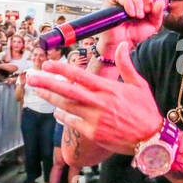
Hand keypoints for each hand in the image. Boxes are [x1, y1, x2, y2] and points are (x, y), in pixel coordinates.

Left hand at [27, 42, 162, 154]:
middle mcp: (99, 103)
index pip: (79, 76)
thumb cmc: (145, 110)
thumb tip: (122, 44)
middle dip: (46, 83)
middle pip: (67, 90)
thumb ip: (126, 64)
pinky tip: (56, 111)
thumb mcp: (139, 84)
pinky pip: (72, 123)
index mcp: (108, 89)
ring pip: (66, 106)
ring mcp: (95, 119)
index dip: (61, 69)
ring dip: (50, 98)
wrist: (151, 138)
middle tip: (31, 77)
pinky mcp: (93, 133)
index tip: (47, 64)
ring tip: (38, 91)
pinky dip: (63, 116)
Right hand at [96, 0, 165, 59]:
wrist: (122, 42)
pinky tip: (131, 13)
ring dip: (138, 3)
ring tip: (138, 15)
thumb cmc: (135, 33)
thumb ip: (158, 13)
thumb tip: (160, 2)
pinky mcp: (110, 0)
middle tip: (146, 11)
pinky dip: (129, 4)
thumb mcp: (153, 24)